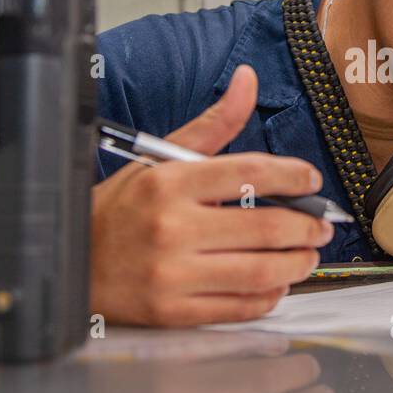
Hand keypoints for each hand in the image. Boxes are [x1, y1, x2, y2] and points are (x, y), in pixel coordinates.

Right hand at [90, 64, 334, 325]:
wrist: (72, 262)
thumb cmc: (120, 211)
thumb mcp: (158, 159)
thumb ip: (213, 124)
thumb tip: (247, 81)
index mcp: (170, 183)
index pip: (252, 171)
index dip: (294, 175)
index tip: (310, 179)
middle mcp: (173, 227)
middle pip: (267, 227)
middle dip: (308, 227)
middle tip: (320, 225)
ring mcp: (174, 274)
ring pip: (261, 271)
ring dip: (298, 263)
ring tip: (305, 255)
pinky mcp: (175, 311)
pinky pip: (240, 307)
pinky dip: (269, 295)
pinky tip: (275, 282)